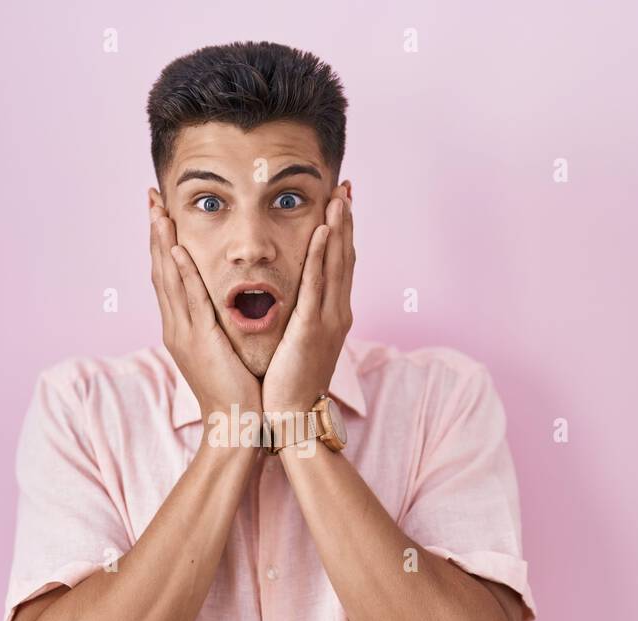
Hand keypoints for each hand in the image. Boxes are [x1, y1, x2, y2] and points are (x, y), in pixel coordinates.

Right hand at [149, 203, 262, 428]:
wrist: (235, 424)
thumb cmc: (236, 391)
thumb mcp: (222, 350)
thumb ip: (217, 326)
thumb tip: (221, 306)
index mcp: (182, 327)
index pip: (169, 276)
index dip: (163, 243)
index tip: (160, 213)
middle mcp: (176, 326)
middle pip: (160, 270)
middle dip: (155, 233)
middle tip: (151, 198)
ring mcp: (184, 333)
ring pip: (169, 279)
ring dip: (163, 243)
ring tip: (157, 211)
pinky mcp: (200, 341)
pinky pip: (189, 301)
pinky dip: (182, 274)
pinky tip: (178, 250)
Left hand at [262, 182, 354, 413]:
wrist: (292, 418)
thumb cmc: (290, 385)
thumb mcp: (300, 344)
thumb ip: (302, 320)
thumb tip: (298, 305)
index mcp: (332, 315)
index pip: (339, 265)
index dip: (343, 233)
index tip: (342, 203)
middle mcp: (336, 313)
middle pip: (344, 257)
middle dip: (347, 220)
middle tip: (346, 186)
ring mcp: (327, 320)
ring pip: (335, 264)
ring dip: (339, 227)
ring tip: (339, 195)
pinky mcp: (312, 329)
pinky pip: (317, 284)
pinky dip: (321, 255)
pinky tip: (324, 230)